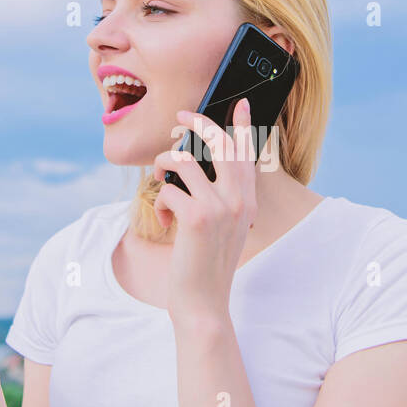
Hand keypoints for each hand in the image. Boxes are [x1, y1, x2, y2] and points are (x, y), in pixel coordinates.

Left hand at [153, 99, 257, 327]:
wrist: (204, 303)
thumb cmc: (206, 265)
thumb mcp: (222, 228)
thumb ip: (220, 198)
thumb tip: (193, 163)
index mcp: (247, 201)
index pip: (247, 154)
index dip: (243, 126)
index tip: (242, 104)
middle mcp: (238, 199)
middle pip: (218, 143)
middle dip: (196, 123)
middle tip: (179, 117)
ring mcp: (219, 207)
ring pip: (183, 160)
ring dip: (163, 166)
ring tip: (160, 183)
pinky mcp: (196, 217)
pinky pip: (168, 189)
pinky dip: (159, 204)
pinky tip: (163, 221)